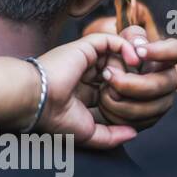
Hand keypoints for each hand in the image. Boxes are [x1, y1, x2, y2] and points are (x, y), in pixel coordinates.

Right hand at [36, 30, 176, 148]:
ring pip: (117, 56)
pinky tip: (134, 61)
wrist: (39, 100)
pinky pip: (112, 40)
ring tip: (131, 78)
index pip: (113, 89)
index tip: (138, 104)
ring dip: (130, 67)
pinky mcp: (85, 47)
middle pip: (118, 71)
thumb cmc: (56, 118)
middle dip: (132, 80)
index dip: (127, 95)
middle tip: (137, 89)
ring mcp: (85, 60)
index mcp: (84, 93)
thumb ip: (112, 136)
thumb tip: (133, 133)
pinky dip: (126, 47)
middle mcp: (85, 75)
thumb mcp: (89, 134)